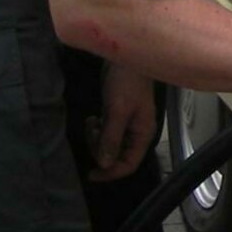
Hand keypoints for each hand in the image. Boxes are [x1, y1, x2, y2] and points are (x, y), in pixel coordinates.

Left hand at [87, 63, 158, 180]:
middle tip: (89, 134)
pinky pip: (106, 132)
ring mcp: (127, 124)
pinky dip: (98, 130)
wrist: (126, 57)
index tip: (90, 174)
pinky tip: (93, 118)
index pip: (129, 164)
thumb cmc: (126, 83)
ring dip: (96, 139)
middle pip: (117, 156)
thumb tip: (104, 165)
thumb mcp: (117, 111)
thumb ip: (111, 139)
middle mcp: (136, 132)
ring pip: (109, 144)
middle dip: (100, 150)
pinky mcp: (118, 115)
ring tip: (91, 122)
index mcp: (142, 134)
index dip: (110, 173)